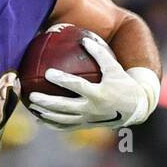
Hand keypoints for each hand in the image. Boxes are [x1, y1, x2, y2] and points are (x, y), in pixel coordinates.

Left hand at [29, 35, 159, 129]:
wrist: (135, 108)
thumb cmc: (124, 84)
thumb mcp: (115, 67)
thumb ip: (100, 53)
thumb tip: (84, 40)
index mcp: (98, 93)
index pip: (77, 86)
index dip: (62, 79)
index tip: (47, 72)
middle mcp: (92, 109)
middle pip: (65, 107)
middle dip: (47, 102)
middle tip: (32, 95)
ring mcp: (88, 119)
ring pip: (63, 119)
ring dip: (46, 114)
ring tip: (32, 107)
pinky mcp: (87, 125)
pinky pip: (67, 126)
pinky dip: (53, 124)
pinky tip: (41, 119)